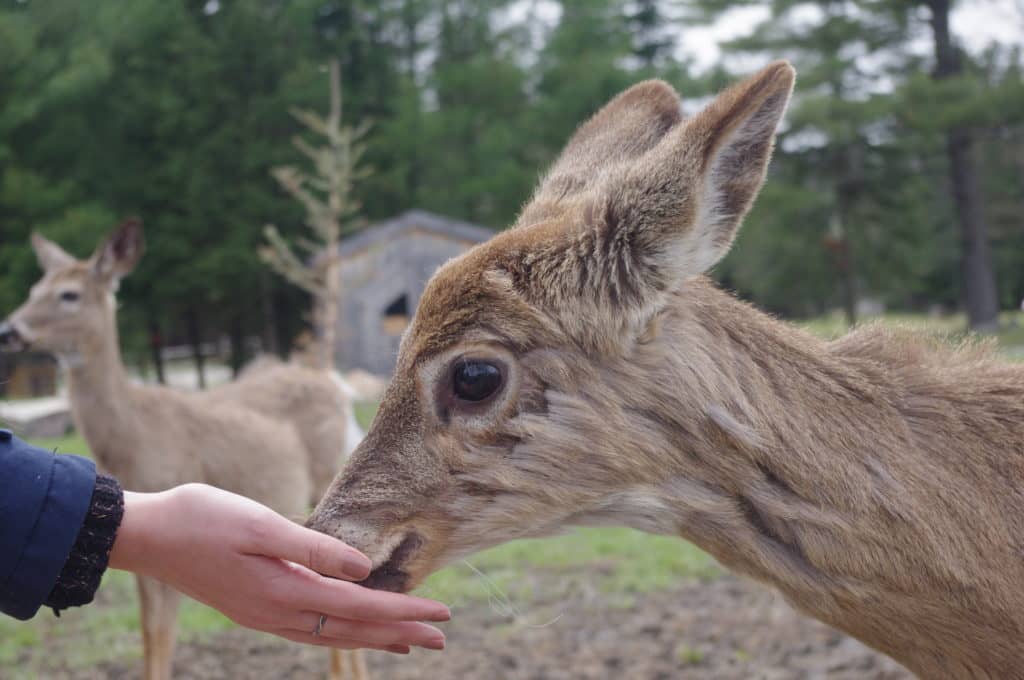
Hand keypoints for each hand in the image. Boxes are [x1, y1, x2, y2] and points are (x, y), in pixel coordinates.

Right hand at [109, 483, 449, 653]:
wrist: (147, 535)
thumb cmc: (201, 518)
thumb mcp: (259, 523)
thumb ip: (313, 549)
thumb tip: (365, 569)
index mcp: (284, 591)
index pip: (360, 605)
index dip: (404, 611)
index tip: (440, 614)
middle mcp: (278, 613)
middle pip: (353, 628)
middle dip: (400, 633)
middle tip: (443, 637)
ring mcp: (265, 615)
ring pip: (333, 635)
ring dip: (374, 637)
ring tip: (409, 643)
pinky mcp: (255, 609)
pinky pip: (311, 630)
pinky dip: (342, 632)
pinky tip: (351, 629)